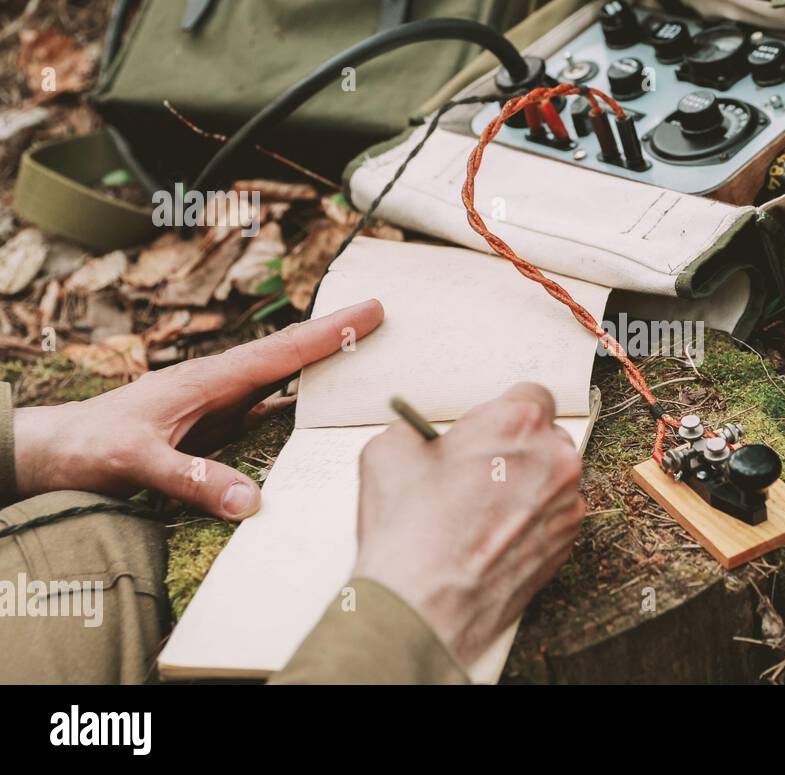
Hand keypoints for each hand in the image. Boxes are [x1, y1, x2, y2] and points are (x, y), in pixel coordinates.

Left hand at [13, 299, 384, 519]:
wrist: (53, 453)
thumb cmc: (87, 447)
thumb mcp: (135, 463)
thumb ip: (191, 478)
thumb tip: (250, 501)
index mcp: (209, 379)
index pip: (282, 351)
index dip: (331, 332)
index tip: (373, 309)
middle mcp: (222, 386)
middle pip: (294, 358)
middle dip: (341, 338)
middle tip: (391, 322)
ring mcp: (221, 407)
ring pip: (286, 384)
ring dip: (326, 373)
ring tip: (373, 364)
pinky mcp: (217, 430)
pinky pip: (271, 414)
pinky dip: (302, 409)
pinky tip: (324, 416)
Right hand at [354, 383, 584, 668]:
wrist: (422, 607)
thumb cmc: (410, 535)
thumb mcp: (389, 451)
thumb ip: (419, 431)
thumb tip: (425, 438)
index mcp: (517, 423)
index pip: (531, 395)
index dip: (504, 413)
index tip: (489, 429)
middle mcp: (554, 459)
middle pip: (545, 438)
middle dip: (516, 450)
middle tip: (479, 471)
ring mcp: (567, 505)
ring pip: (552, 480)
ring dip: (526, 487)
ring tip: (481, 511)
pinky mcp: (567, 544)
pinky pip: (553, 517)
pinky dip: (530, 522)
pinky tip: (492, 537)